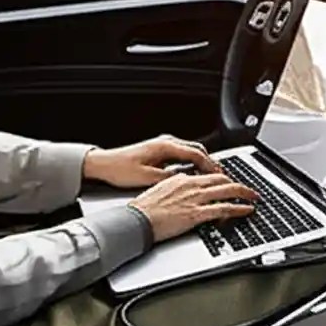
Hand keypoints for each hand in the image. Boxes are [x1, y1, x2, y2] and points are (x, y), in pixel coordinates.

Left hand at [83, 135, 219, 188]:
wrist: (103, 164)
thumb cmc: (120, 169)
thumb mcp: (147, 178)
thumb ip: (169, 179)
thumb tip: (186, 182)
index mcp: (165, 146)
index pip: (196, 155)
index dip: (210, 166)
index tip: (220, 176)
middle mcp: (166, 142)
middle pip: (198, 150)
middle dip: (211, 163)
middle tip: (221, 176)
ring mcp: (162, 144)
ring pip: (191, 151)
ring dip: (202, 162)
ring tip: (211, 175)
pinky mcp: (159, 150)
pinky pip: (183, 153)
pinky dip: (192, 161)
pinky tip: (194, 171)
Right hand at [130, 173, 260, 242]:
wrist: (136, 220)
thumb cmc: (144, 210)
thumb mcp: (161, 191)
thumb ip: (176, 188)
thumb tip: (184, 191)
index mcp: (182, 179)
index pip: (208, 175)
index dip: (223, 179)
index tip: (230, 183)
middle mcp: (191, 185)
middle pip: (222, 180)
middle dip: (238, 184)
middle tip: (248, 189)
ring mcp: (195, 199)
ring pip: (228, 191)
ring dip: (245, 194)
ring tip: (254, 197)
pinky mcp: (197, 214)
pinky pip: (224, 209)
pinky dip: (239, 209)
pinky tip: (247, 210)